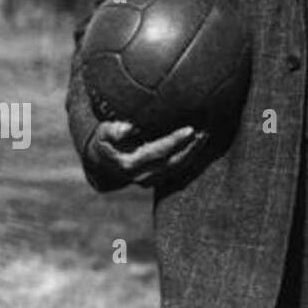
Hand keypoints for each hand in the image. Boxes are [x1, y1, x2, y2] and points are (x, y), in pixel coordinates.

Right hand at [86, 119, 208, 188]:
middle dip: (191, 148)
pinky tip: (198, 144)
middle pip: (174, 162)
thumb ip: (113, 130)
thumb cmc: (103, 144)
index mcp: (131, 164)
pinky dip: (189, 157)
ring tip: (205, 136)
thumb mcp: (102, 135)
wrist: (102, 167)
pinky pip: (178, 169)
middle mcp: (143, 175)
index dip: (175, 141)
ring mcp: (152, 180)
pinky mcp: (158, 180)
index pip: (159, 151)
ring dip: (193, 153)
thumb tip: (130, 127)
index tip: (190, 129)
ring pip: (178, 168)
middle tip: (205, 132)